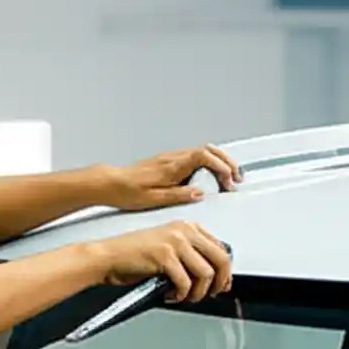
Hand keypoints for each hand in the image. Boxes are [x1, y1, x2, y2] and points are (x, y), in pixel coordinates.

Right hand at [91, 220, 231, 302]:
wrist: (108, 257)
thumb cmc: (133, 255)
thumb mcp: (169, 249)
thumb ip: (193, 258)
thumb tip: (217, 278)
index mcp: (187, 226)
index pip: (221, 248)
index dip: (224, 271)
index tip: (220, 284)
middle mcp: (184, 231)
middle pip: (221, 260)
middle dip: (219, 283)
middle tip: (210, 294)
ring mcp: (175, 242)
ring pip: (206, 273)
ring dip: (198, 292)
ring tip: (186, 297)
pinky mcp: (164, 256)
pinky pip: (186, 282)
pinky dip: (181, 294)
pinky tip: (171, 295)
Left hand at [104, 144, 242, 210]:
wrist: (111, 183)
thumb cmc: (128, 192)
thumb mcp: (154, 199)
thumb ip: (179, 195)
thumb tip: (200, 194)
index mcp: (172, 166)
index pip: (204, 156)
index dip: (220, 166)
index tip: (229, 181)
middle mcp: (173, 158)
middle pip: (208, 150)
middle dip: (227, 162)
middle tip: (237, 178)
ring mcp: (171, 158)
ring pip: (203, 152)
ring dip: (219, 162)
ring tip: (229, 178)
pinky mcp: (168, 161)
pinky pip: (194, 156)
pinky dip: (209, 163)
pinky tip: (210, 176)